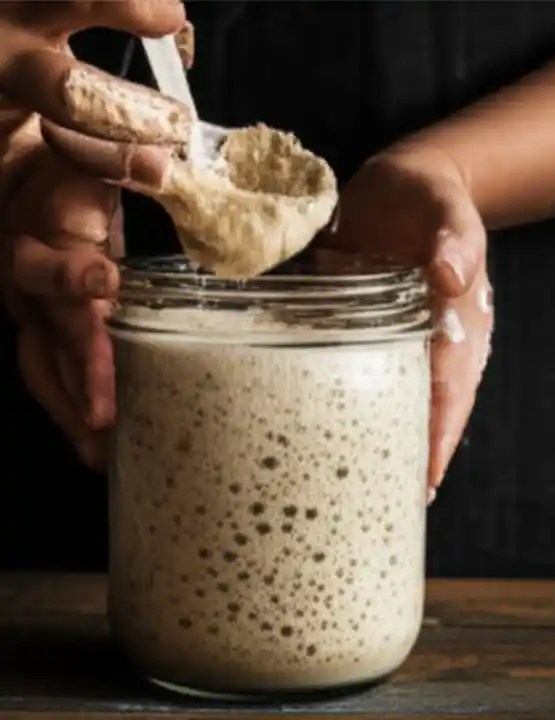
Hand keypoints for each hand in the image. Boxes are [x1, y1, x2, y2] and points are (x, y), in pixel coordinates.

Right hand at [0, 1, 190, 467]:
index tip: (101, 285)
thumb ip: (94, 119)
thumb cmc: (46, 118)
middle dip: (78, 366)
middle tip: (107, 412)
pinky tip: (96, 443)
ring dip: (71, 401)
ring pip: (40, 351)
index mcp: (39, 207)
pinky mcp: (40, 305)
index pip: (49, 248)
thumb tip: (158, 151)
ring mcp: (29, 285)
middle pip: (44, 318)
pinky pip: (48, 357)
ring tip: (101, 451)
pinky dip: (71, 400)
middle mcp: (24, 253)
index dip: (67, 274)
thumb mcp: (56, 105)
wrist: (12, 129)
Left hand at [320, 150, 492, 501]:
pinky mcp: (360, 337)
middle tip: (379, 509)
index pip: (449, 394)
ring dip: (373, 445)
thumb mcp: (447, 210)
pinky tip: (308, 435)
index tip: (425, 483)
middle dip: (406, 462)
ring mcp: (394, 348)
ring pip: (389, 406)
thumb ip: (454, 239)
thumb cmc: (431, 198)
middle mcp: (429, 350)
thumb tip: (450, 276)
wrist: (404, 184)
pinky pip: (352, 380)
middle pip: (423, 416)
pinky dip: (337, 409)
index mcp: (457, 330)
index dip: (437, 439)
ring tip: (342, 490)